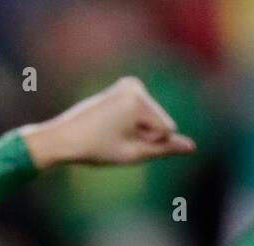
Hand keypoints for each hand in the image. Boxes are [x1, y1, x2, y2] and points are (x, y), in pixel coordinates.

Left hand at [20, 76, 194, 170]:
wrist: (61, 138)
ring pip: (151, 117)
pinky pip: (141, 111)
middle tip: (113, 138)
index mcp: (137, 98)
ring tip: (110, 131)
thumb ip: (165, 148)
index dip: (148, 142)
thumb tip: (192, 147)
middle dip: (143, 134)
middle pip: (160, 120)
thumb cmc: (96, 149)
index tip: (121, 142)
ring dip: (135, 129)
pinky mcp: (123, 87)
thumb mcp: (133, 154)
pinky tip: (109, 123)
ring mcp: (128, 83)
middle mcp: (134, 84)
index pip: (167, 128)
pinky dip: (129, 122)